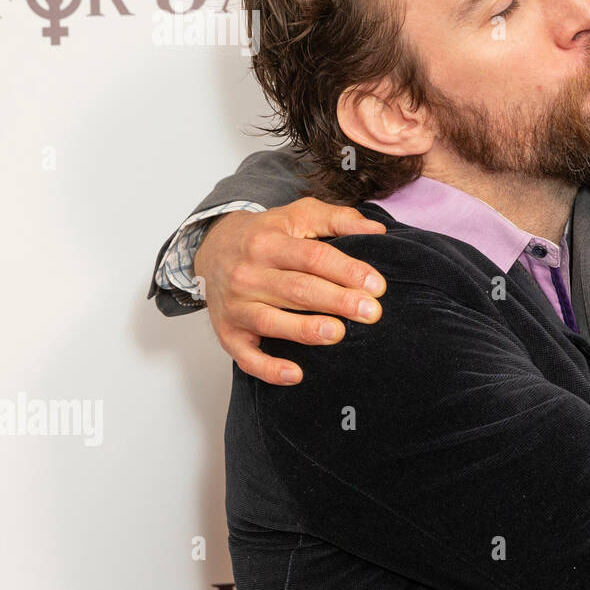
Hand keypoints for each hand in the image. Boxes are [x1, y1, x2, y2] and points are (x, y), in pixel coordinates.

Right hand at [193, 198, 386, 384]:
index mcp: (269, 242)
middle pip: (297, 288)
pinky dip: (268, 368)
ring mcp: (236, 305)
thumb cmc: (266, 234)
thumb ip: (338, 219)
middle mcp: (248, 274)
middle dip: (337, 301)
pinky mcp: (228, 333)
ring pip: (270, 321)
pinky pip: (245, 356)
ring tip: (338, 334)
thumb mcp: (299, 215)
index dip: (347, 271)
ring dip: (305, 330)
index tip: (377, 285)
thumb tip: (376, 231)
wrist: (212, 249)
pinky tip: (296, 375)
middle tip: (371, 312)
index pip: (313, 256)